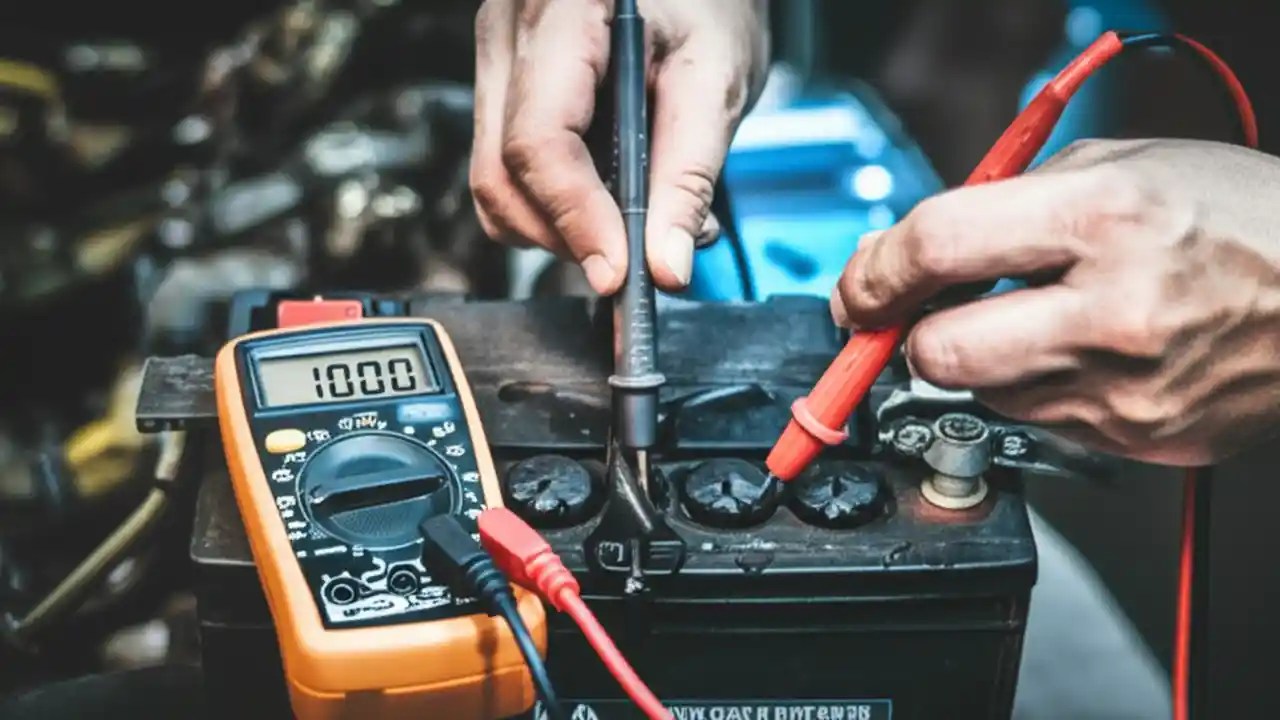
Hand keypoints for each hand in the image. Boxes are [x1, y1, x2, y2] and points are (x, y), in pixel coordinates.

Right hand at [471, 0, 769, 293]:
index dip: (575, 216)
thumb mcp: (718, 81)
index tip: (618, 271)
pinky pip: (504, 170)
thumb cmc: (708, 5)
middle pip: (502, 173)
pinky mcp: (500, 87)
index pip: (539, 139)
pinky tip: (606, 198)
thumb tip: (665, 267)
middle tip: (636, 261)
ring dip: (558, 229)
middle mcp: (508, 32)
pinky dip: (553, 207)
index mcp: (562, 11)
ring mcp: (495, 59)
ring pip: (495, 183)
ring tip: (632, 225)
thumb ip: (690, 177)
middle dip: (567, 235)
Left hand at [832, 138, 1279, 465]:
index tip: (861, 284)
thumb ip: (1004, 204)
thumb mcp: (1119, 166)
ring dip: (987, 358)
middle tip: (932, 309)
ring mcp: (1128, 392)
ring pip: (985, 394)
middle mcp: (1115, 315)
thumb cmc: (1235, 216)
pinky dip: (1043, 386)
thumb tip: (907, 255)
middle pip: (940, 353)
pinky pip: (1042, 421)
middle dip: (916, 333)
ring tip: (1050, 316)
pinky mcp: (1141, 440)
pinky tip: (1092, 351)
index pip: (939, 249)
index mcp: (1107, 220)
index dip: (876, 270)